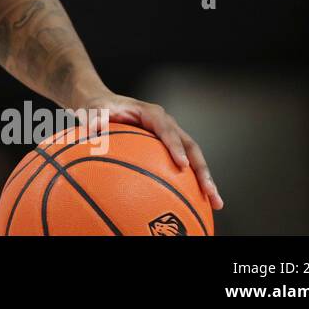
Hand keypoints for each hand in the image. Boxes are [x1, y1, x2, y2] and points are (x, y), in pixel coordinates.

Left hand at [72, 92, 223, 210]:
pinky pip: (185, 165)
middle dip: (202, 169)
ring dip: (205, 180)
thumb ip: (95, 118)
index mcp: (152, 113)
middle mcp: (167, 125)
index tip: (182, 164)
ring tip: (215, 203)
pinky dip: (192, 183)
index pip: (167, 129)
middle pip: (190, 146)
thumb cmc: (99, 108)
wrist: (103, 105)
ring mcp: (171, 137)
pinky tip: (198, 203)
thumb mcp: (94, 109)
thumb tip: (93, 129)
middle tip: (208, 190)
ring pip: (194, 158)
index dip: (176, 146)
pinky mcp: (170, 149)